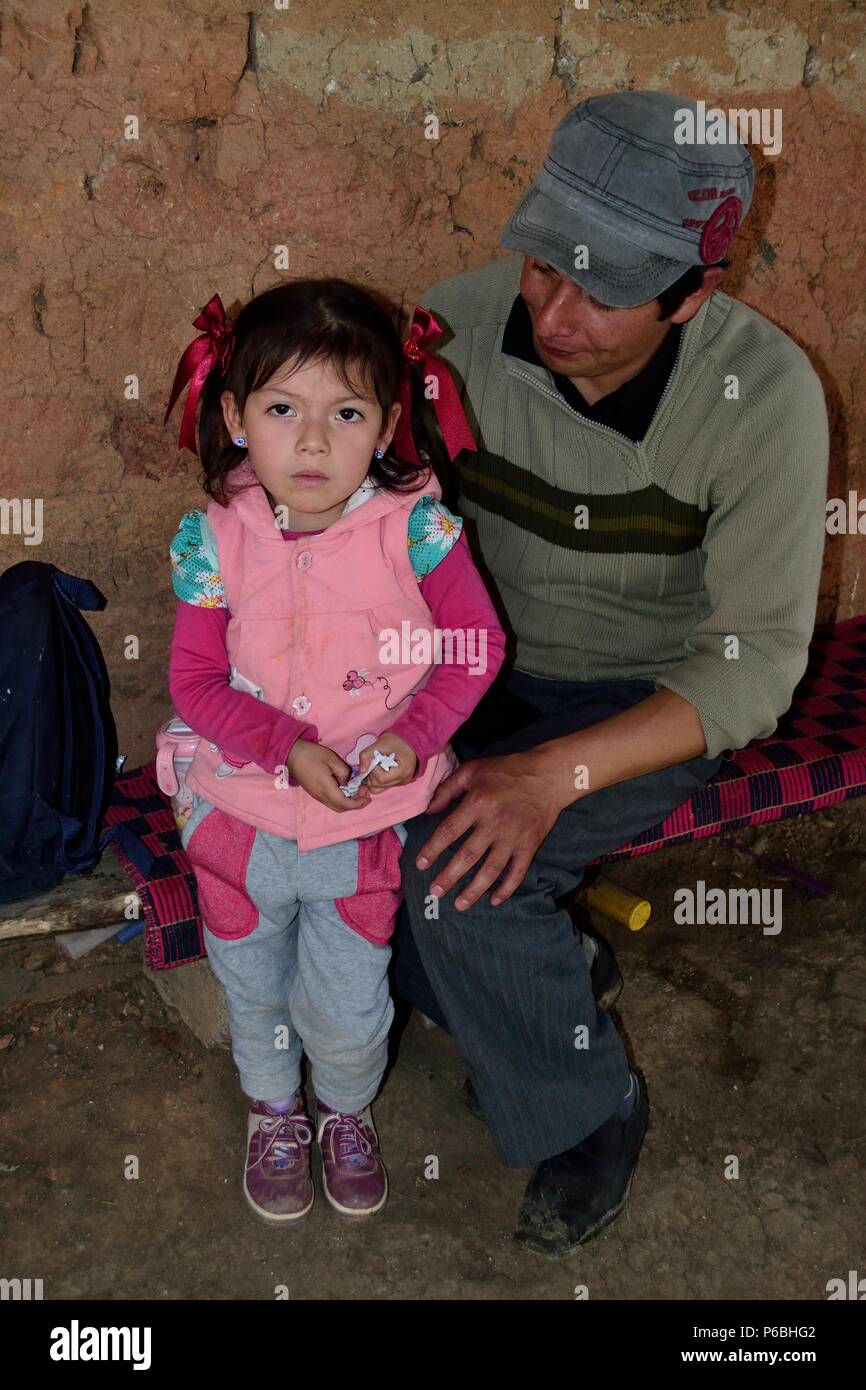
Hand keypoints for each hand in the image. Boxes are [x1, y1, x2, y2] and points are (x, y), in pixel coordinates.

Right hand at [286, 738, 371, 812]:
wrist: (291, 754)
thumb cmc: (311, 754)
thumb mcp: (332, 759)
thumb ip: (344, 772)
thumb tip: (347, 781)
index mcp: (325, 788)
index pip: (344, 803)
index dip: (357, 803)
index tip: (367, 796)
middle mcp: (320, 796)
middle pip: (340, 808)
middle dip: (355, 804)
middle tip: (365, 793)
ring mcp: (316, 796)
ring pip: (335, 806)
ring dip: (348, 802)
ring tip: (357, 791)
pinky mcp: (314, 793)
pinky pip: (330, 801)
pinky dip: (341, 799)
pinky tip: (346, 788)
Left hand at [358, 731, 417, 792]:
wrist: (410, 741)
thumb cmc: (397, 740)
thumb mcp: (380, 743)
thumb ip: (366, 755)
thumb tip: (362, 771)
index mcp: (403, 770)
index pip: (381, 778)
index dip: (373, 770)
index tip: (375, 760)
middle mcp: (404, 779)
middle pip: (379, 786)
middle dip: (372, 775)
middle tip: (374, 763)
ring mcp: (402, 783)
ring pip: (379, 789)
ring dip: (374, 778)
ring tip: (377, 766)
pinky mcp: (399, 783)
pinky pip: (384, 786)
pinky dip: (378, 780)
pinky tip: (381, 769)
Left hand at [414, 748, 568, 909]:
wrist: (548, 776)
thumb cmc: (507, 771)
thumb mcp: (473, 770)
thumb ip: (447, 789)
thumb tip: (428, 810)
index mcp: (478, 803)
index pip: (449, 831)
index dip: (433, 849)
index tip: (421, 864)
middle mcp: (495, 823)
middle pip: (467, 856)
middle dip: (449, 877)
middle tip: (434, 892)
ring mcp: (514, 837)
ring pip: (491, 870)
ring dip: (474, 890)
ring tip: (459, 904)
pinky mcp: (530, 845)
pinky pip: (517, 872)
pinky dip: (506, 889)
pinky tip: (494, 901)